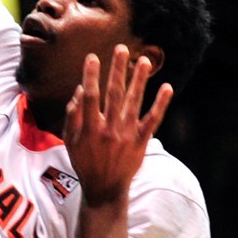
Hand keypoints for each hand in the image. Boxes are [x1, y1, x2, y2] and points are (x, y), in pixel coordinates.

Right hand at [64, 48, 172, 205]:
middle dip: (118, 70)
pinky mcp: (141, 142)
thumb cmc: (84, 162)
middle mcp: (108, 130)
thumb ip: (72, 115)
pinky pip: (153, 120)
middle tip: (122, 49)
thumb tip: (80, 90)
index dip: (91, 76)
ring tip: (144, 61)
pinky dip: (161, 104)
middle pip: (114, 94)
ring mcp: (126, 136)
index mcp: (89, 129)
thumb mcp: (70, 142)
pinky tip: (167, 88)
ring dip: (139, 80)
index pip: (90, 97)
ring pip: (133, 102)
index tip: (92, 57)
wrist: (105, 189)